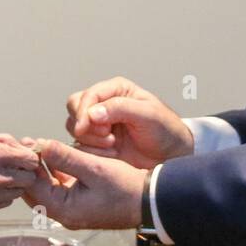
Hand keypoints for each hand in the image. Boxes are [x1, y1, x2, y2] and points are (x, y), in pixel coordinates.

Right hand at [0, 133, 41, 211]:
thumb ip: (4, 141)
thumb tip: (24, 145)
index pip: (32, 159)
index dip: (30, 157)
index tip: (24, 157)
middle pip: (30, 177)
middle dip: (25, 172)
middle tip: (14, 168)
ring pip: (20, 191)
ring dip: (15, 184)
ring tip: (0, 177)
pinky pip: (7, 202)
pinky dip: (4, 195)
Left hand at [21, 138, 144, 229]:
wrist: (150, 200)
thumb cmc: (125, 187)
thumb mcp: (94, 167)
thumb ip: (65, 156)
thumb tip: (40, 144)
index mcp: (64, 210)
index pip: (33, 187)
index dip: (27, 163)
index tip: (23, 142)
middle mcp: (63, 214)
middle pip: (35, 190)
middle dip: (31, 166)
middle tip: (26, 143)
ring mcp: (70, 210)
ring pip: (46, 187)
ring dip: (42, 168)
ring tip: (37, 145)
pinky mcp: (78, 204)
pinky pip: (58, 187)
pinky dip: (54, 172)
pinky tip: (54, 154)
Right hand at [65, 77, 193, 169]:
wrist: (171, 156)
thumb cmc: (165, 130)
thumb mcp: (148, 114)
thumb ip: (120, 108)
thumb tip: (92, 113)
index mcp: (116, 90)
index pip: (87, 96)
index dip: (82, 111)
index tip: (83, 128)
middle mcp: (104, 104)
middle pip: (74, 108)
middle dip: (86, 125)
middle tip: (107, 136)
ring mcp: (98, 123)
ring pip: (74, 127)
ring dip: (90, 139)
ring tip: (113, 145)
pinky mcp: (97, 142)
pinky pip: (80, 144)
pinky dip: (91, 151)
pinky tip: (111, 154)